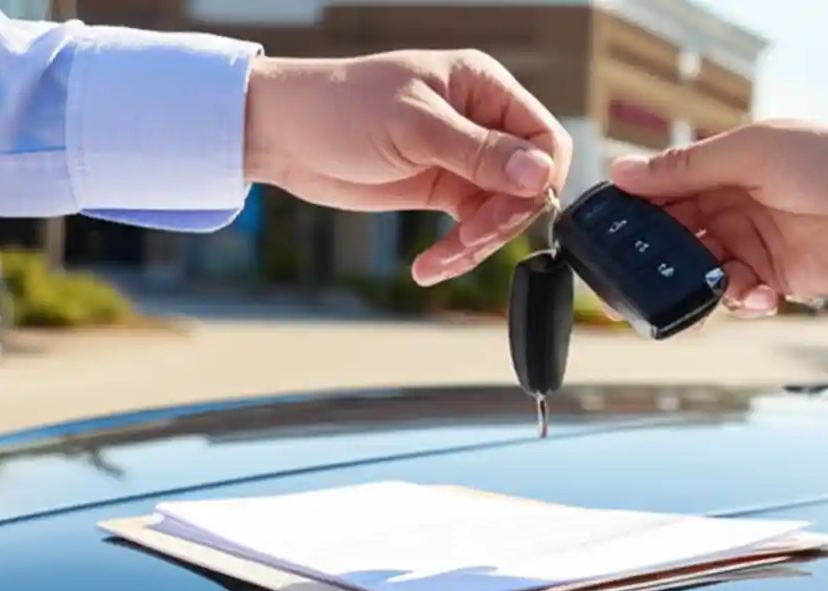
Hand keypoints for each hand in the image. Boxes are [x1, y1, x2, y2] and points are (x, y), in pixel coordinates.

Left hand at [242, 50, 570, 285]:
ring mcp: (463, 158)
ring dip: (476, 244)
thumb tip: (541, 174)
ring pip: (501, 212)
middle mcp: (481, 121)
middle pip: (529, 182)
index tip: (517, 207)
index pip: (545, 136)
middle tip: (468, 242)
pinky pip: (471, 227)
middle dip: (502, 219)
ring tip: (439, 261)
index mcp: (483, 87)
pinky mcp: (442, 189)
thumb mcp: (415, 128)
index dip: (540, 177)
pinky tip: (429, 266)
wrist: (282, 134)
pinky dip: (457, 251)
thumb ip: (480, 152)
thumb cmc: (341, 108)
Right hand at [609, 120, 827, 317]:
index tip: (610, 227)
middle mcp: (735, 204)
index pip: (665, 185)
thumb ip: (689, 167)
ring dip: (699, 281)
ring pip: (699, 270)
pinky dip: (739, 300)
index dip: (636, 205)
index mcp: (727, 164)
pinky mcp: (774, 279)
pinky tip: (760, 295)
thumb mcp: (757, 154)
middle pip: (675, 233)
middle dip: (659, 254)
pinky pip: (735, 296)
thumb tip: (624, 171)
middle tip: (642, 274)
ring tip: (717, 283)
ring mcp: (754, 243)